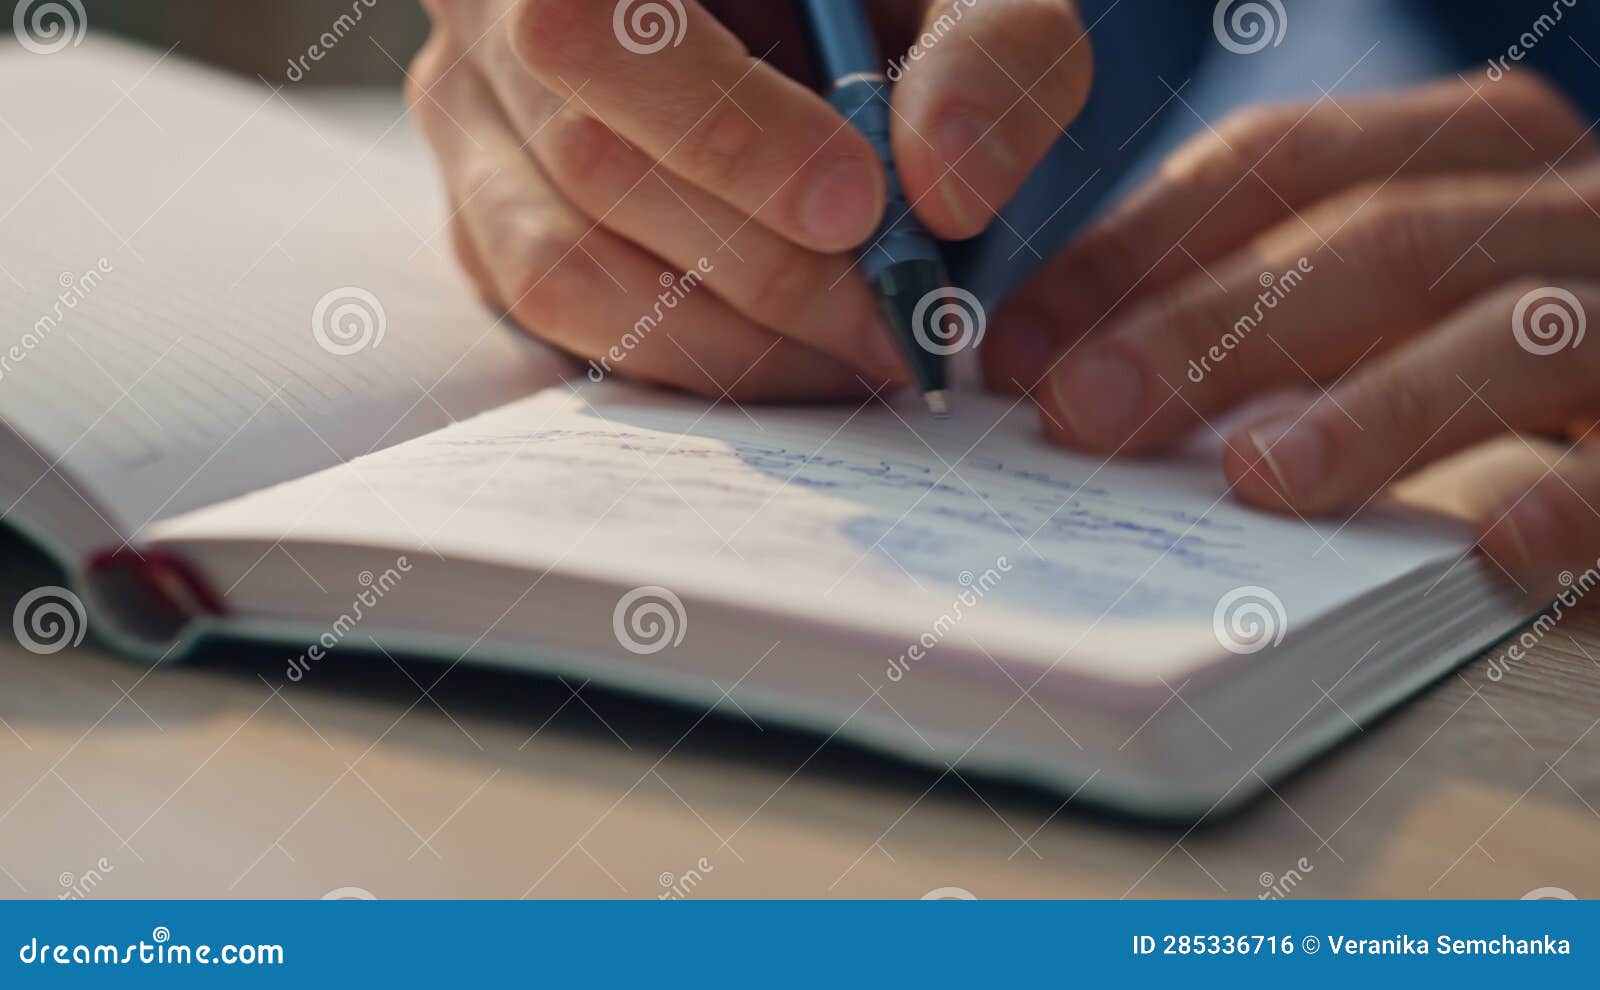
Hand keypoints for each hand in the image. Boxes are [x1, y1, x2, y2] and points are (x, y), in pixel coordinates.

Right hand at [409, 0, 1090, 400]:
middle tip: (893, 324)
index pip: (597, 30)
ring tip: (856, 356)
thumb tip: (947, 192)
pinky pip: (560, 323)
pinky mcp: (487, 221)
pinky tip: (792, 357)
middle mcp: (497, 19)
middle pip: (591, 163)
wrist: (822, 24)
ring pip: (559, 267)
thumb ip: (991, 46)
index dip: (725, 131)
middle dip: (762, 268)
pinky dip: (687, 360)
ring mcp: (476, 124)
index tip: (858, 208)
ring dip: (725, 341)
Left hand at [994, 72, 1599, 588]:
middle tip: (1087, 414)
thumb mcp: (1375, 296)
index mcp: (1457, 152)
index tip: (1015, 352)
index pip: (1272, 168)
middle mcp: (1552, 206)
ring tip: (1254, 482)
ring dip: (1372, 411)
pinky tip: (1490, 549)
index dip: (1131, 253)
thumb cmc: (1493, 347)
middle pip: (1374, 241)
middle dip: (1212, 330)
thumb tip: (1056, 375)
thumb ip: (1254, 306)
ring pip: (1507, 334)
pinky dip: (1570, 504)